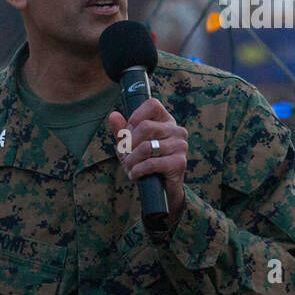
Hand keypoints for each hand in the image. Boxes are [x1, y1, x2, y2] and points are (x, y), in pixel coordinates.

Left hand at [107, 100, 187, 228]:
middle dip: (129, 144)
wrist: (161, 189)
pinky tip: (135, 174)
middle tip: (126, 155)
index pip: (152, 105)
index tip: (128, 134)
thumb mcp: (130, 146)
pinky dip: (138, 170)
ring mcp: (180, 146)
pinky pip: (151, 163)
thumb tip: (113, 115)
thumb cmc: (145, 163)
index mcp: (166, 121)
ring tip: (129, 167)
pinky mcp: (179, 162)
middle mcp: (176, 130)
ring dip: (132, 160)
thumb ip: (122, 131)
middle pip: (145, 126)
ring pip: (146, 147)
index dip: (134, 118)